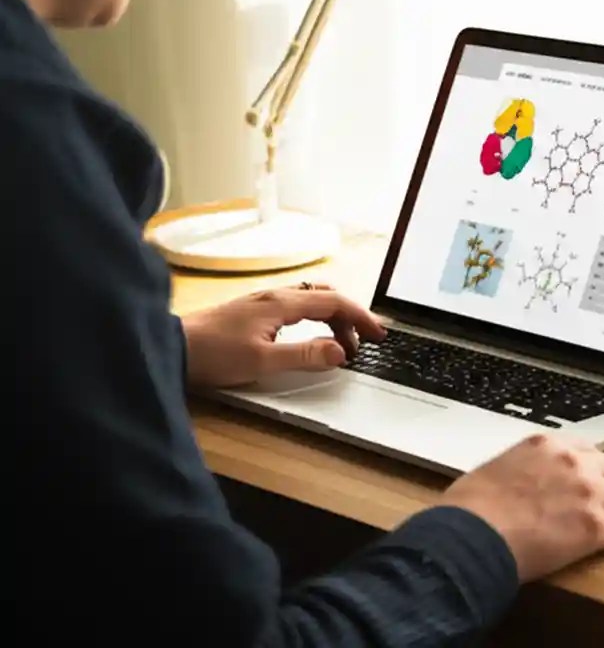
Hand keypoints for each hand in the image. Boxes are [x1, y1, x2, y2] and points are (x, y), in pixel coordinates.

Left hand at [180, 282, 385, 387]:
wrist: (170, 347)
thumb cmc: (212, 355)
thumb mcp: (263, 361)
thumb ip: (304, 356)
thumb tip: (340, 353)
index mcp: (282, 304)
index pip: (334, 302)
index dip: (361, 318)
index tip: (379, 335)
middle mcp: (274, 296)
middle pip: (325, 297)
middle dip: (349, 317)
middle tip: (361, 343)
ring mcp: (261, 302)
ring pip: (310, 299)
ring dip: (331, 317)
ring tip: (338, 344)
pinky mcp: (251, 311)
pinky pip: (295, 306)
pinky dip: (314, 318)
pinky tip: (307, 336)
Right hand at [440, 433, 603, 581]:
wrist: (470, 536)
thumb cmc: (470, 506)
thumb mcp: (497, 467)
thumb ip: (525, 467)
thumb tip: (526, 481)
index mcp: (548, 445)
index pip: (586, 448)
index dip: (584, 468)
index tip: (576, 483)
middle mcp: (574, 462)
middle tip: (588, 505)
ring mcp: (588, 492)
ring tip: (595, 526)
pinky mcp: (594, 527)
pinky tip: (589, 547)